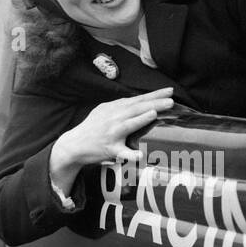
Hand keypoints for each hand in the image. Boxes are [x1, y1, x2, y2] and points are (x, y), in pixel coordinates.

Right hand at [50, 88, 174, 192]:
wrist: (74, 144)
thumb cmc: (91, 128)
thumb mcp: (104, 111)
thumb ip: (120, 107)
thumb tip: (139, 103)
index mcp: (114, 109)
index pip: (137, 99)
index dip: (154, 95)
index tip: (169, 91)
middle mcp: (113, 119)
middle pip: (136, 109)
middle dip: (154, 103)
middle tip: (171, 100)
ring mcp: (111, 134)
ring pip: (128, 124)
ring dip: (141, 118)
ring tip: (155, 112)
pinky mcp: (109, 149)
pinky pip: (121, 152)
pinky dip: (130, 154)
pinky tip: (140, 155)